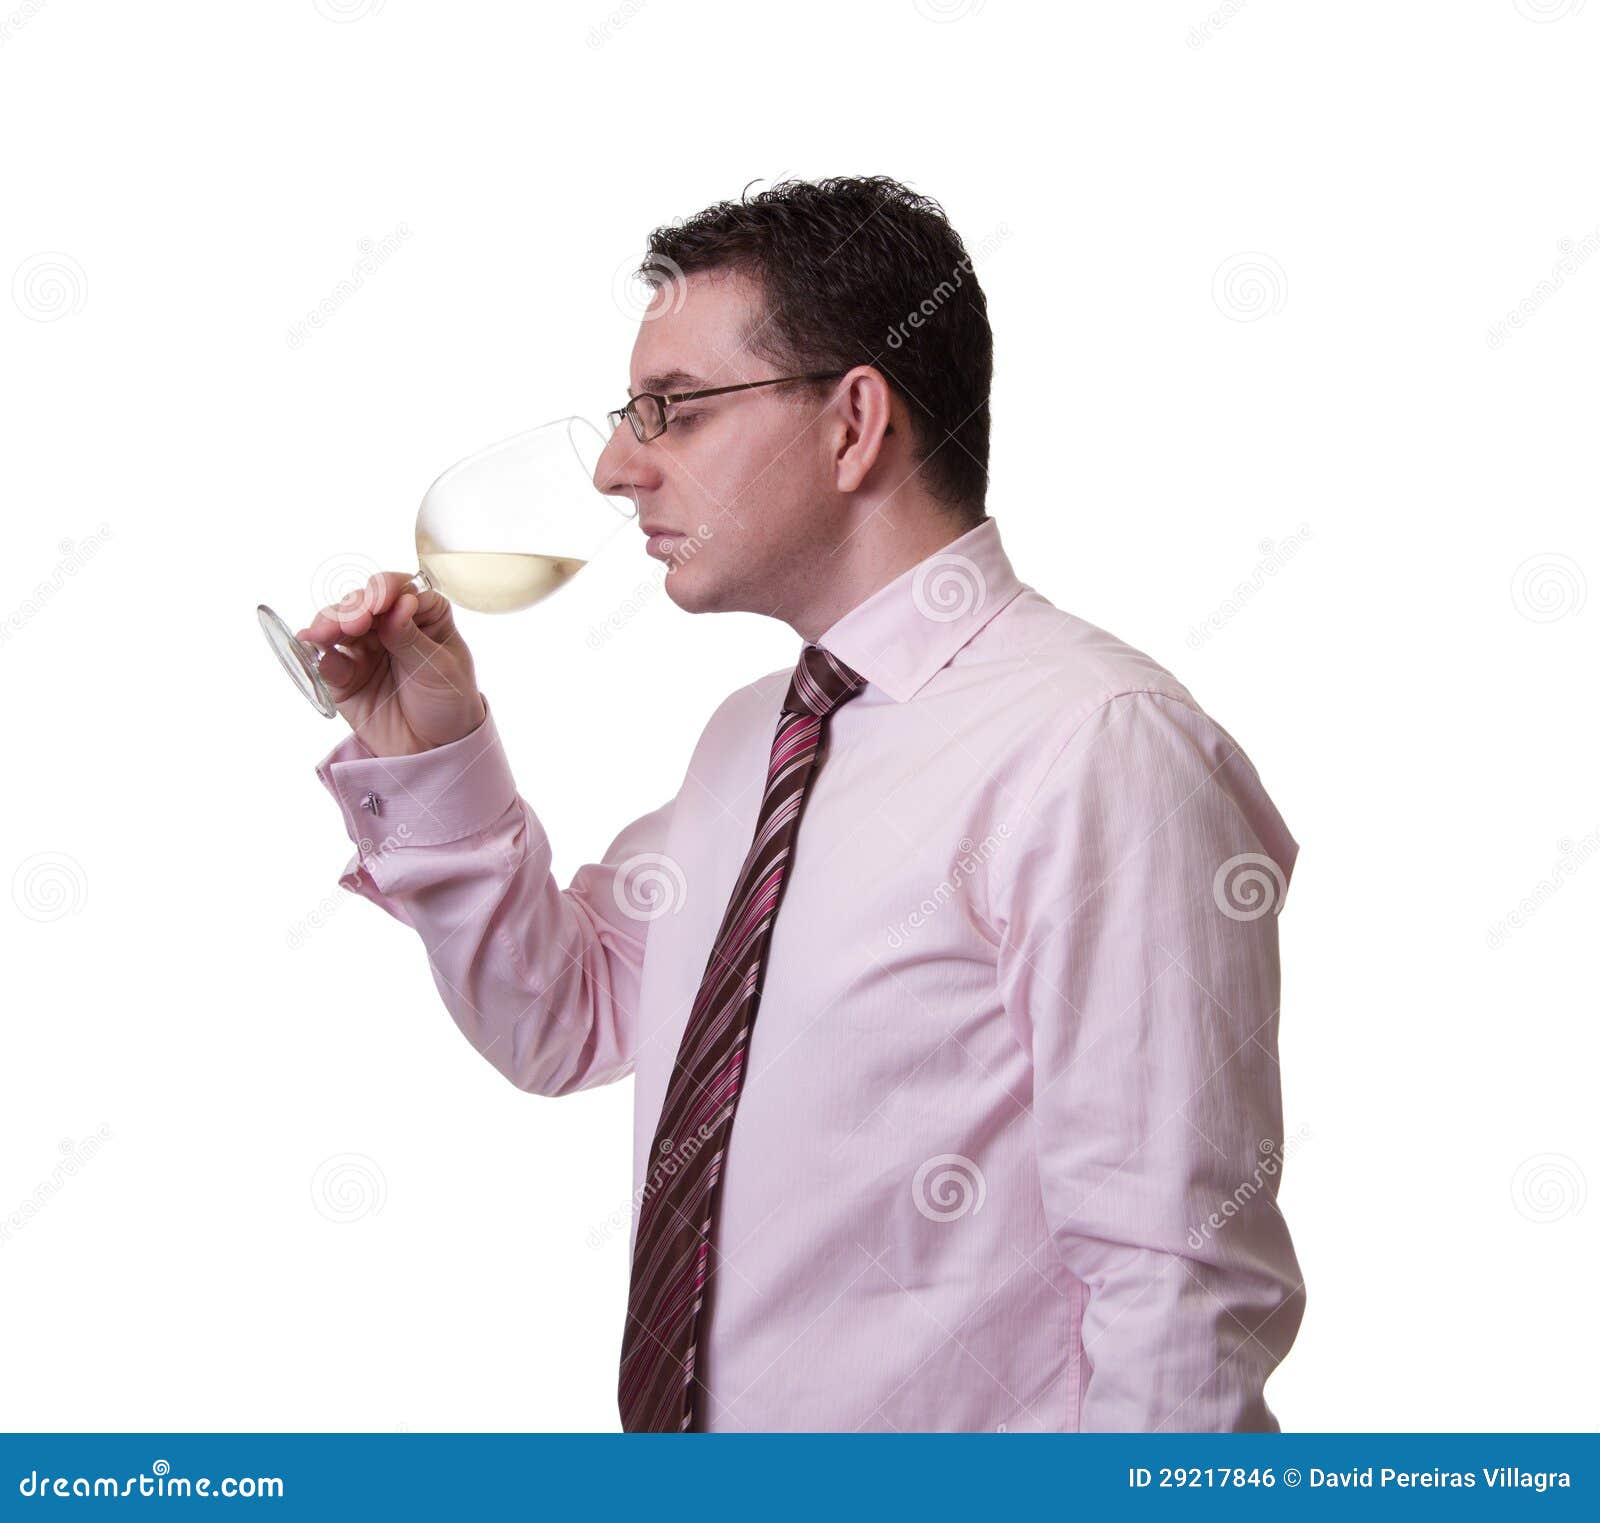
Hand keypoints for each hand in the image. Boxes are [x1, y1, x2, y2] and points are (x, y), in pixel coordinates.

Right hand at [297, 572, 485, 756]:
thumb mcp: (439, 669)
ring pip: (338, 626)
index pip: (399, 589)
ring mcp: (364, 648)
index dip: (385, 590)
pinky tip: (317, 652)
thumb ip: (412, 638)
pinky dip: (319, 655)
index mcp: (422, 614)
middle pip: (363, 603)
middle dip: (353, 608)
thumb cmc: (449, 702)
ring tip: (324, 634)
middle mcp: (389, 625)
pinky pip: (327, 661)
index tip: (379, 603)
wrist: (436, 750)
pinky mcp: (344, 675)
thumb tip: (398, 604)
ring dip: (329, 624)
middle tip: (352, 623)